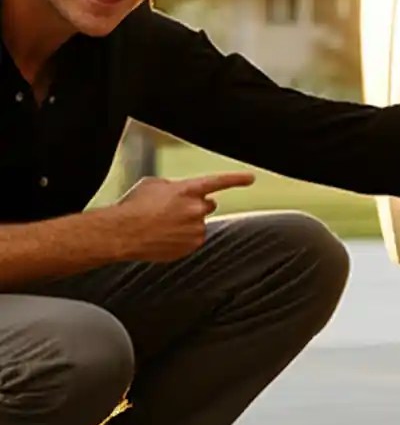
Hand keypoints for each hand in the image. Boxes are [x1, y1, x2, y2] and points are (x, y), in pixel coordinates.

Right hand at [112, 173, 255, 260]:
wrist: (123, 233)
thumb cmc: (134, 207)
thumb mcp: (153, 185)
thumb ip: (175, 186)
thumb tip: (180, 192)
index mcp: (188, 190)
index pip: (219, 182)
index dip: (236, 179)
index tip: (250, 178)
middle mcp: (196, 208)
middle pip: (208, 205)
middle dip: (196, 206)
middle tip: (175, 211)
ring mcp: (196, 228)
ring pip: (198, 224)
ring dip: (186, 224)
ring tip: (162, 225)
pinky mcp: (192, 245)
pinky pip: (192, 239)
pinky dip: (182, 238)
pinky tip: (164, 237)